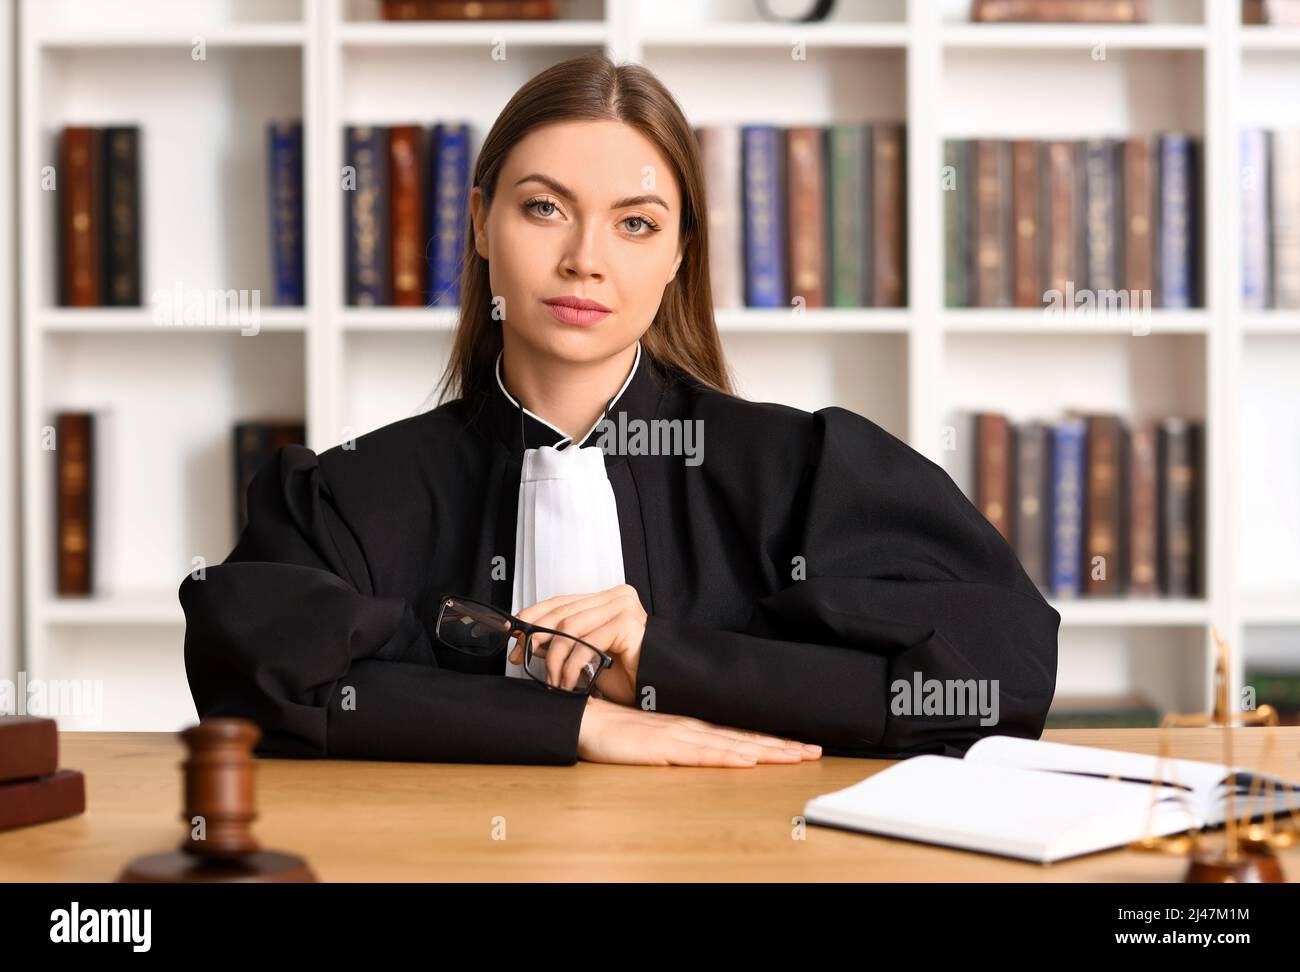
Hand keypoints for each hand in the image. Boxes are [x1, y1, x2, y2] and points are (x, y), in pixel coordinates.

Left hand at [510, 584, 646, 704]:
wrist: (659, 689)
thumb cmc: (629, 675)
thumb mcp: (587, 656)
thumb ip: (563, 643)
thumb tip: (530, 640)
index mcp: (607, 599)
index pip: (561, 602)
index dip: (533, 615)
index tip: (513, 633)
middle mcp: (616, 597)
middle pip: (561, 612)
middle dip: (535, 637)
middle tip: (520, 658)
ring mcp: (623, 607)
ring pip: (568, 627)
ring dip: (554, 658)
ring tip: (552, 680)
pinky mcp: (626, 623)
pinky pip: (585, 643)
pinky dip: (570, 666)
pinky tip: (568, 683)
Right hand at [577, 697, 822, 766]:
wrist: (583, 720)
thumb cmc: (614, 731)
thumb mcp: (655, 740)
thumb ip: (679, 744)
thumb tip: (707, 752)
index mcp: (691, 728)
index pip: (739, 735)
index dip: (770, 741)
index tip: (799, 746)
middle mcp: (691, 730)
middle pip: (745, 739)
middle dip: (781, 746)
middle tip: (814, 751)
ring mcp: (679, 737)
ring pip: (732, 745)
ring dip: (766, 751)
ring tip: (796, 755)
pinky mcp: (662, 748)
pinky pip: (701, 754)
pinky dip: (727, 756)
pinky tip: (746, 759)